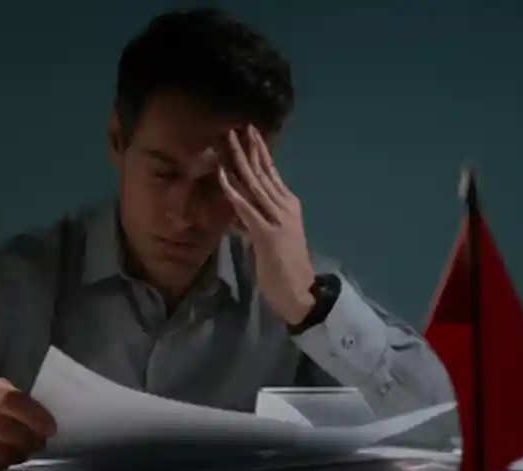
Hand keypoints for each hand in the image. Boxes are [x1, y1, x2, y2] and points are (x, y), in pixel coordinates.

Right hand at [0, 371, 57, 470]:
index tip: (50, 428)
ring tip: (23, 452)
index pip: (10, 399)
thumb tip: (41, 422)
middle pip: (5, 427)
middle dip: (29, 439)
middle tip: (38, 444)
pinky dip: (1, 466)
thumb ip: (10, 398)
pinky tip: (3, 460)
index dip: (35, 415)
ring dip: (18, 455)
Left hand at [217, 125, 316, 325]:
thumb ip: (255, 223)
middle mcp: (285, 206)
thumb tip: (238, 214)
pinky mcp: (267, 234)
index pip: (272, 173)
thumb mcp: (268, 239)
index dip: (260, 152)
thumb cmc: (284, 267)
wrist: (299, 291)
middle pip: (263, 172)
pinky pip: (247, 208)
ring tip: (228, 141)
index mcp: (288, 205)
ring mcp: (277, 219)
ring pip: (255, 184)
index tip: (250, 132)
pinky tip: (223, 176)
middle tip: (237, 127)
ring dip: (240, 161)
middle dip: (249, 148)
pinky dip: (233, 191)